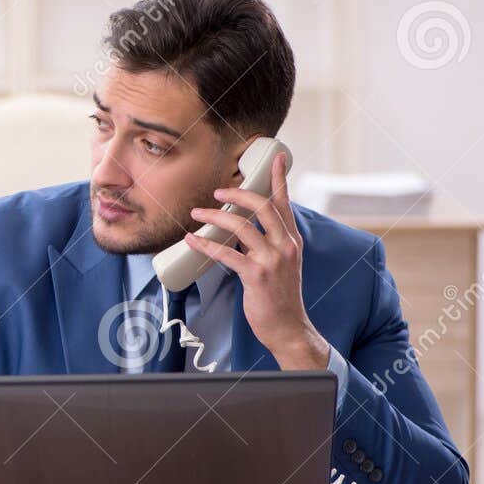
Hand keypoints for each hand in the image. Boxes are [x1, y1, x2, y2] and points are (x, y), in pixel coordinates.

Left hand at [184, 151, 329, 370]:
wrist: (288, 327)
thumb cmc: (278, 295)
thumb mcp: (279, 263)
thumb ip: (263, 242)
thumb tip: (238, 228)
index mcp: (292, 239)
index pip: (285, 202)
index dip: (279, 178)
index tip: (277, 156)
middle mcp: (286, 245)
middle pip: (263, 207)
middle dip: (238, 194)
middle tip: (217, 192)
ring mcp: (273, 260)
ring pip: (242, 227)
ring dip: (215, 217)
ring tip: (196, 215)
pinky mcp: (257, 276)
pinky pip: (227, 254)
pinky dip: (205, 245)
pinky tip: (191, 240)